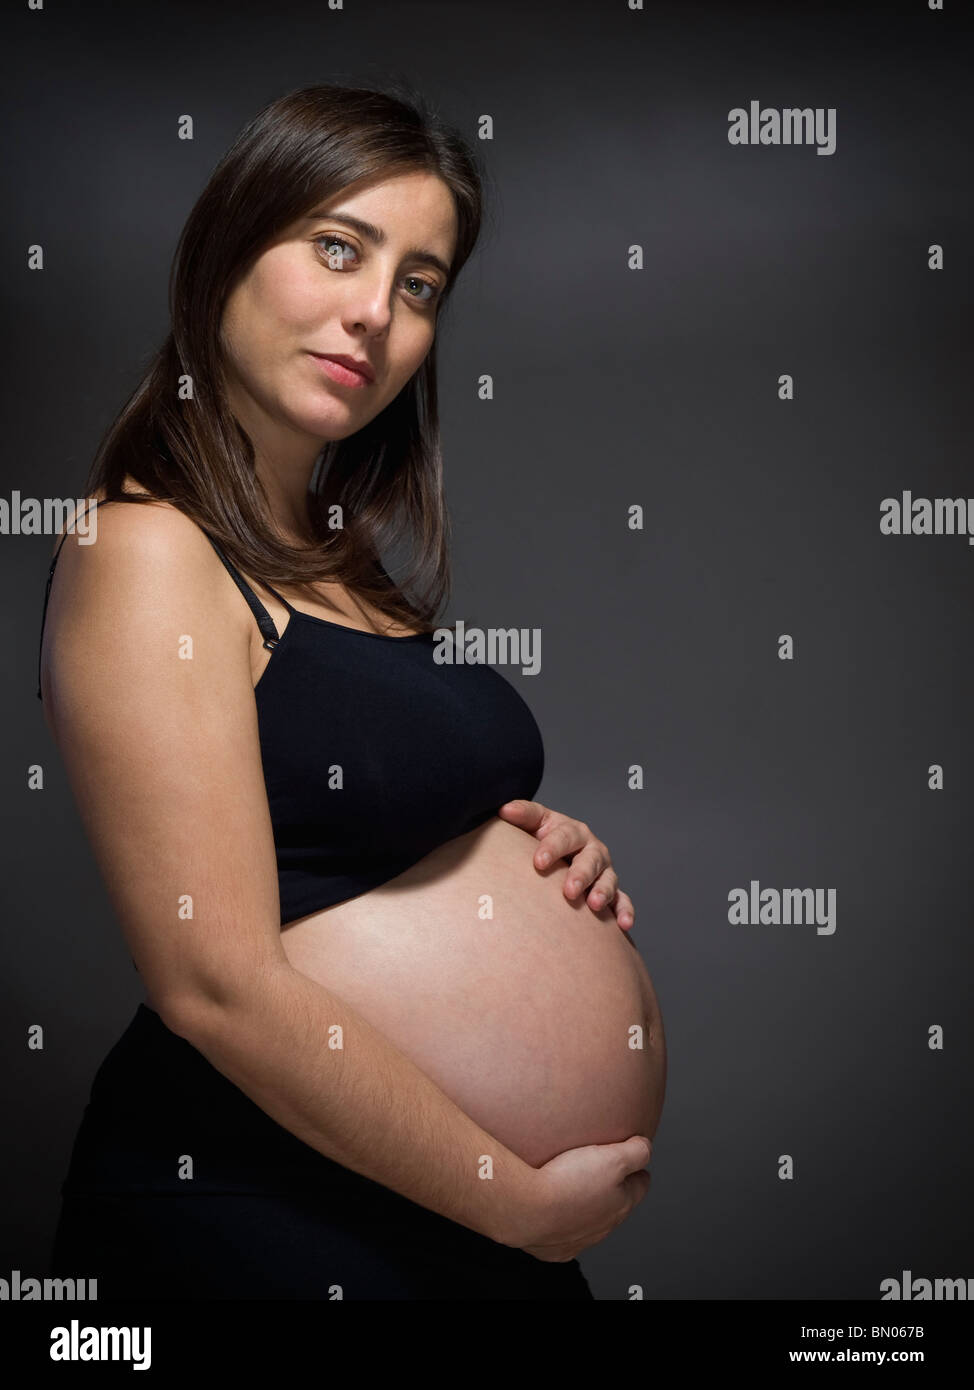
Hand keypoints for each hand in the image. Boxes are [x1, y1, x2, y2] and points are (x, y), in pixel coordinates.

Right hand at [494, 1135, 652, 1260]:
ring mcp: (580, 1241)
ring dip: (586, 1206)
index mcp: (621, 1204)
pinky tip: (550, 1209)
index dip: (637, 1169)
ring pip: (590, 1222)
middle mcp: (604, 1226)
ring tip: (571, 1187)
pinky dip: (561, 1222)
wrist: (527, 1209)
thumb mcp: (613, 1157)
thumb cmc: (568, 1182)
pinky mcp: (555, 1250)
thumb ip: (636, 1151)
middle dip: (613, 1189)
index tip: (631, 1159)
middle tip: (600, 1170)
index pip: (640, 1184)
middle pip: (617, 1205)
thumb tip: (645, 1146)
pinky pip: (563, 1235)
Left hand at [497, 799, 634, 930]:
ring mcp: (604, 871)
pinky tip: (624, 924)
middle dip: (581, 875)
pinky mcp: (612, 891)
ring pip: (608, 880)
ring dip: (603, 892)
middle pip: (590, 860)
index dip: (553, 848)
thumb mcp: (534, 824)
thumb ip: (523, 815)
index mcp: (573, 831)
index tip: (538, 862)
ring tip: (594, 905)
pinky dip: (625, 911)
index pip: (565, 836)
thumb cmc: (542, 840)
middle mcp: (592, 849)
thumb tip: (505, 809)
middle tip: (569, 891)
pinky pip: (622, 901)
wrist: (557, 856)